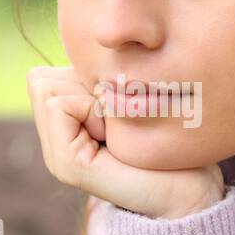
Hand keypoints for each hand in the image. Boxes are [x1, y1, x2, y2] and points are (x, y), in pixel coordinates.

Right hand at [26, 65, 224, 218]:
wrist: (194, 192)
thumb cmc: (173, 143)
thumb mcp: (128, 100)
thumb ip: (98, 80)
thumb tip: (89, 42)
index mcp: (66, 130)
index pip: (43, 76)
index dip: (81, 77)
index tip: (119, 107)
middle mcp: (54, 146)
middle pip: (40, 79)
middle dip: (82, 85)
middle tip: (118, 118)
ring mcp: (57, 158)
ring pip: (45, 87)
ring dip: (89, 96)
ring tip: (119, 128)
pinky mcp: (68, 165)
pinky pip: (59, 105)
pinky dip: (91, 109)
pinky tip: (117, 137)